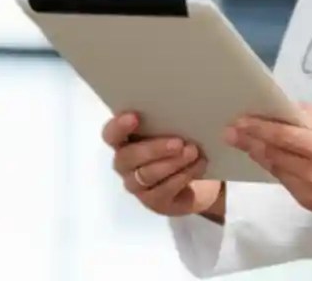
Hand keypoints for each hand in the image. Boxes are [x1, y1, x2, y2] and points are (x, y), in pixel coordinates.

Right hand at [102, 111, 224, 217]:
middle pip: (127, 157)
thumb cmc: (181, 146)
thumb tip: (189, 109)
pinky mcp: (154, 202)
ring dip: (172, 162)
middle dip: (153, 149)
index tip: (135, 116)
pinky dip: (182, 176)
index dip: (119, 126)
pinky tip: (198, 165)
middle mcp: (125, 163)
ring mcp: (137, 185)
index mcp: (124, 140)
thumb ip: (171, 120)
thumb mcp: (175, 130)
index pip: (111, 134)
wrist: (200, 181)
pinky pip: (163, 190)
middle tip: (179, 142)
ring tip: (193, 152)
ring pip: (147, 174)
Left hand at [225, 103, 311, 221]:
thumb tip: (286, 108)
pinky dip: (277, 170)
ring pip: (276, 171)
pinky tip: (269, 159)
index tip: (238, 121)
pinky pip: (287, 184)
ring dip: (259, 156)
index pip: (282, 136)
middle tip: (230, 132)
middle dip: (249, 142)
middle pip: (273, 155)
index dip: (257, 128)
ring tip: (244, 142)